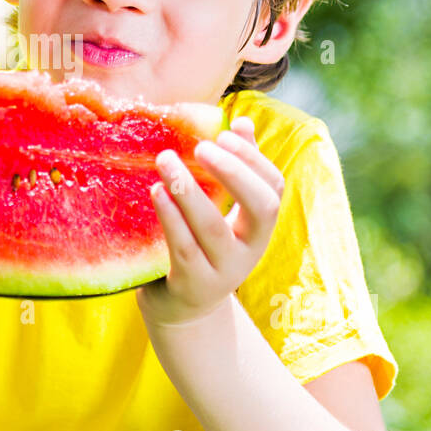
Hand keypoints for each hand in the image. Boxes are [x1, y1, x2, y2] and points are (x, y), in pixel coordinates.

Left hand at [136, 117, 284, 326]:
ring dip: (190, 190)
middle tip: (201, 146)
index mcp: (259, 228)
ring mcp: (224, 272)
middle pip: (261, 208)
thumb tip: (241, 122)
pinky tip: (156, 191)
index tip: (224, 132)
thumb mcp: (223, 213)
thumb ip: (234, 171)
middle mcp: (250, 251)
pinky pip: (183, 248)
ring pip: (214, 228)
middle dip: (234, 172)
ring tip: (166, 159)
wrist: (182, 308)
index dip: (254, 159)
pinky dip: (170, 217)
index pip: (274, 188)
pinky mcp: (192, 285)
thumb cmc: (201, 247)